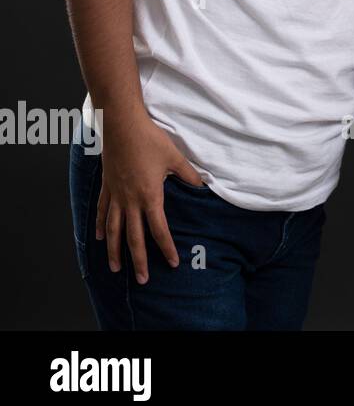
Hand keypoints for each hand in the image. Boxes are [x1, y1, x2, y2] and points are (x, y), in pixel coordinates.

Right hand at [96, 109, 205, 283]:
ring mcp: (115, 195)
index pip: (159, 230)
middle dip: (138, 260)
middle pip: (133, 237)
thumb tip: (203, 187)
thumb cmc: (150, 140)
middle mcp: (130, 201)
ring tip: (115, 268)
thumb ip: (189, 176)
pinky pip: (101, 211)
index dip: (166, 248)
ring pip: (112, 229)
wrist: (122, 125)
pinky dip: (99, 225)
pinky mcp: (106, 186)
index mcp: (150, 196)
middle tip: (142, 280)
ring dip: (114, 250)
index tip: (172, 263)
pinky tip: (98, 237)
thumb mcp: (176, 158)